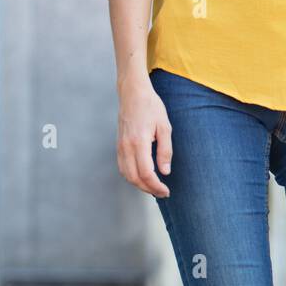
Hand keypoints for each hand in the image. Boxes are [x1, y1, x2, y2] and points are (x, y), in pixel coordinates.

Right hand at [117, 77, 172, 196]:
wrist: (133, 93)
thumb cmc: (151, 107)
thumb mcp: (165, 127)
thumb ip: (165, 151)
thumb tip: (165, 172)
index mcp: (139, 142)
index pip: (146, 173)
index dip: (156, 186)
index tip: (166, 191)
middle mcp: (126, 146)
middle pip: (134, 178)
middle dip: (148, 189)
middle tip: (162, 192)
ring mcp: (120, 146)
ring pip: (126, 175)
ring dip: (139, 185)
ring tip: (154, 187)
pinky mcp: (118, 145)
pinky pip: (122, 167)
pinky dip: (132, 176)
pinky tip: (143, 177)